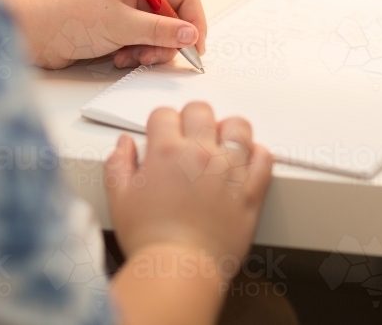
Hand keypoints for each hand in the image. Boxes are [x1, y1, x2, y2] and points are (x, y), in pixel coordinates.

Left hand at [0, 0, 206, 69]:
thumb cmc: (68, 17)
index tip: (195, 46)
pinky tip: (116, 59)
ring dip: (147, 52)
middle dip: (166, 42)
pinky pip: (138, 46)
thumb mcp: (121, 25)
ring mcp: (123, 14)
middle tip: (152, 57)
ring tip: (128, 57)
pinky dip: (133, 56)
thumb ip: (159, 30)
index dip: (194, 20)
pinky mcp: (112, 33)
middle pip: (171, 19)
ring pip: (155, 37)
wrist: (31, 32)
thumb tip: (190, 33)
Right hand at [104, 102, 272, 270]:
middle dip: (192, 119)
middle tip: (188, 137)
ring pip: (237, 126)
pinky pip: (263, 158)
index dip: (160, 123)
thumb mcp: (119, 199)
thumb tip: (124, 144)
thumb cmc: (150, 240)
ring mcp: (229, 171)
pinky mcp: (251, 191)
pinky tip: (243, 163)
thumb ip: (118, 164)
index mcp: (166, 152)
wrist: (178, 270)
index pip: (164, 113)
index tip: (161, 135)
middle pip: (201, 110)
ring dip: (227, 131)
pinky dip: (256, 154)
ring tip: (219, 145)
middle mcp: (200, 155)